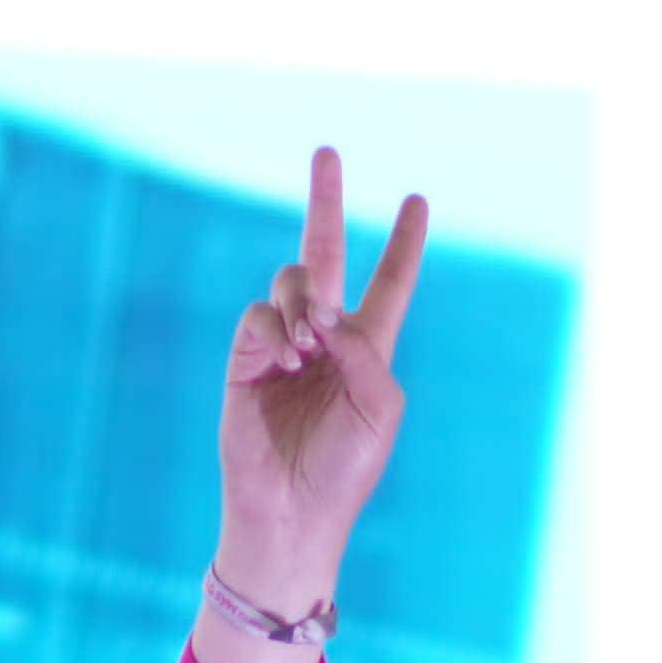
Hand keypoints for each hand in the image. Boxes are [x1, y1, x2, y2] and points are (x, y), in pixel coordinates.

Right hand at [210, 146, 428, 615]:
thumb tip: (322, 313)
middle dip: (326, 203)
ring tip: (311, 343)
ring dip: (306, 301)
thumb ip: (365, 348)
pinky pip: (258, 315)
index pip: (389, 286)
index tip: (417, 202)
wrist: (291, 512)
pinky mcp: (244, 359)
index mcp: (368, 352)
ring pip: (291, 283)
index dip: (403, 246)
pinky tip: (287, 358)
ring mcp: (281, 346)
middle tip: (327, 150)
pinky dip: (276, 328)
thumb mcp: (379, 406)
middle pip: (327, 258)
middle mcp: (324, 340)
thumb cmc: (345, 470)